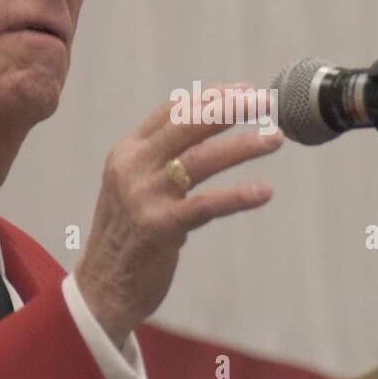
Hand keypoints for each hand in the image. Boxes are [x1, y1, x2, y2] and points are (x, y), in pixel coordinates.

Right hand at [74, 83, 283, 347]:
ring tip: (275, 139)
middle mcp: (132, 167)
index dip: (211, 97)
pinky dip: (238, 195)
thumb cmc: (128, 236)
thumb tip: (208, 127)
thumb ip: (162, 158)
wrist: (102, 288)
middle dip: (229, 108)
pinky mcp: (159, 227)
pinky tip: (264, 192)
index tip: (245, 90)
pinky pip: (207, 204)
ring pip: (202, 159)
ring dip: (243, 146)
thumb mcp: (134, 186)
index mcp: (127, 152)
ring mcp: (144, 196)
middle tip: (264, 102)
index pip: (172, 111)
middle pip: (188, 124)